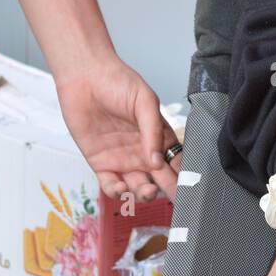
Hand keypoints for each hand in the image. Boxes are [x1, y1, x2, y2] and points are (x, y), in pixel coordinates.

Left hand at [54, 55, 181, 203]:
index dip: (184, 174)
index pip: (176, 161)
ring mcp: (122, 159)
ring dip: (144, 193)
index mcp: (159, 137)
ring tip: (147, 191)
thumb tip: (157, 160)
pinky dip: (116, 192)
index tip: (191, 186)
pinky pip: (110, 184)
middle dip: (169, 190)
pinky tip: (121, 189)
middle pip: (161, 178)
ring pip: (137, 186)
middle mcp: (143, 151)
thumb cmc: (118, 82)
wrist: (84, 77)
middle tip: (175, 198)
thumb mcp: (145, 101)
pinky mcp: (100, 163)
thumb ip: (153, 130)